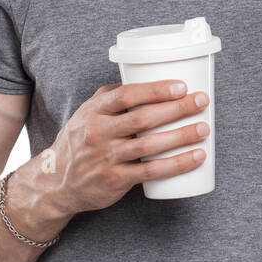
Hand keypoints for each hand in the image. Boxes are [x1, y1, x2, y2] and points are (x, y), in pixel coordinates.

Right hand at [47, 80, 209, 214]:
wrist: (57, 183)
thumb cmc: (81, 141)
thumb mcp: (88, 113)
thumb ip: (113, 96)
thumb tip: (148, 78)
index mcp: (94, 112)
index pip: (126, 95)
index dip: (156, 90)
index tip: (181, 86)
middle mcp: (99, 133)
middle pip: (143, 118)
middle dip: (177, 108)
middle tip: (202, 101)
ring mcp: (106, 158)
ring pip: (150, 145)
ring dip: (181, 136)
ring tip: (204, 128)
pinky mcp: (115, 180)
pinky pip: (151, 171)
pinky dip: (176, 164)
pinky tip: (196, 157)